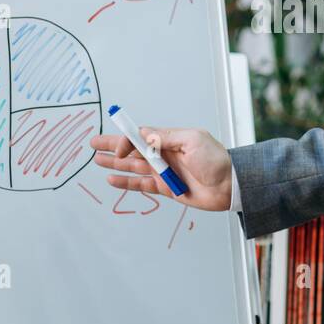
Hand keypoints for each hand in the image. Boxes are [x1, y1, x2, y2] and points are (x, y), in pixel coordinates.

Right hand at [90, 127, 232, 211]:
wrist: (230, 186)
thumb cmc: (216, 161)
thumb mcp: (193, 141)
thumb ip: (166, 138)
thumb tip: (144, 135)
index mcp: (170, 139)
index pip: (140, 136)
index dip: (125, 140)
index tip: (118, 149)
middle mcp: (164, 154)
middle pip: (132, 150)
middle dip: (112, 146)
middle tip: (93, 144)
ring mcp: (164, 172)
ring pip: (133, 167)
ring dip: (115, 164)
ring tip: (97, 161)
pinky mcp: (166, 188)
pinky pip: (141, 184)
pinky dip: (126, 182)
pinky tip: (112, 180)